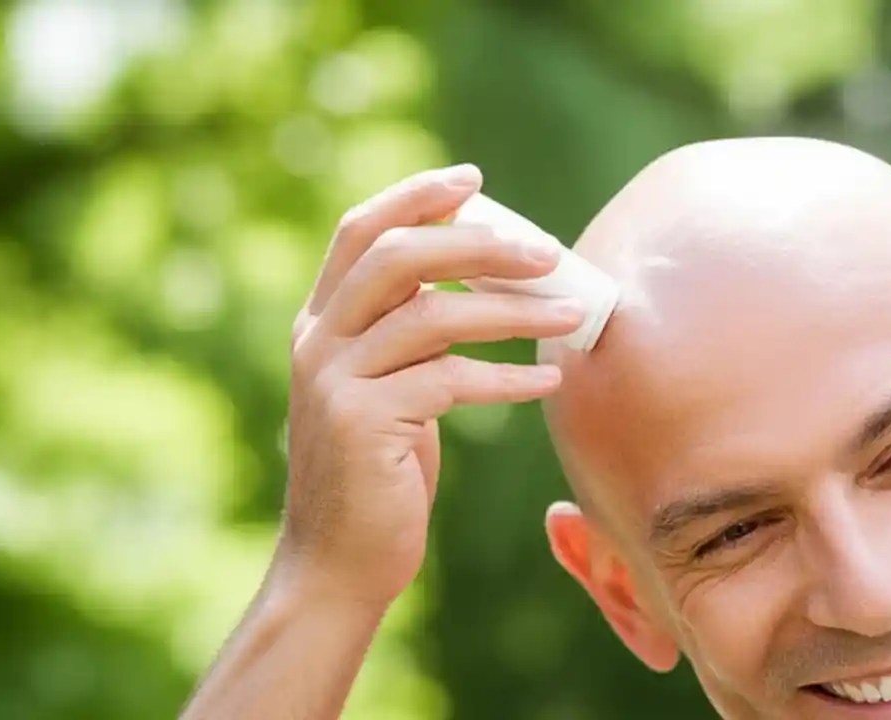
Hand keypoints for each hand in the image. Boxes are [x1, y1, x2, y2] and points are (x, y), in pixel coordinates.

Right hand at [281, 164, 582, 605]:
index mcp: (321, 321)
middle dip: (478, 243)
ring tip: (572, 315)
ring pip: (431, 313)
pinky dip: (507, 379)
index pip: (360, 231)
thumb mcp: (389, 387)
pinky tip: (549, 383)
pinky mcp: (362, 423)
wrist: (337, 562)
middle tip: (548, 252)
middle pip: (398, 256)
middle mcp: (317, 340)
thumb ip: (410, 333)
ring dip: (513, 310)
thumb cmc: (380, 473)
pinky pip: (449, 380)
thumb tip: (484, 280)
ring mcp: (334, 380)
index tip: (474, 179)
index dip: (415, 195)